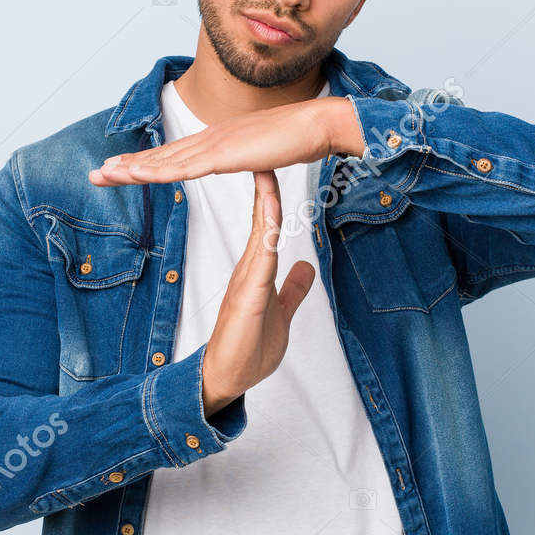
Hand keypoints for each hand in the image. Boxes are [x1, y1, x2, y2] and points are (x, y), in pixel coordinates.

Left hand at [88, 96, 364, 186]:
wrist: (317, 123)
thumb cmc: (299, 137)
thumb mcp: (267, 152)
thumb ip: (253, 157)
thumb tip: (254, 163)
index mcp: (219, 139)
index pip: (176, 155)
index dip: (147, 162)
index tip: (123, 168)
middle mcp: (210, 138)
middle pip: (162, 156)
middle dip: (128, 165)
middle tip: (97, 172)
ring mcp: (214, 144)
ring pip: (164, 161)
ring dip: (131, 169)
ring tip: (103, 174)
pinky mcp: (223, 155)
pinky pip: (182, 168)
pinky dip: (156, 173)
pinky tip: (135, 176)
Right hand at [200, 170, 314, 414]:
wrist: (227, 380)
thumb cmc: (249, 350)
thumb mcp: (281, 314)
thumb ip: (292, 290)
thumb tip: (307, 268)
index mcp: (256, 273)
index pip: (265, 228)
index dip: (271, 199)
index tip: (275, 170)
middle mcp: (248, 273)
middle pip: (259, 224)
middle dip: (265, 190)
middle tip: (268, 154)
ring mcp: (245, 285)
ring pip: (258, 239)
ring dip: (263, 208)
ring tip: (267, 177)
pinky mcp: (246, 301)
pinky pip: (259, 266)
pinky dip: (265, 243)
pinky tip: (271, 224)